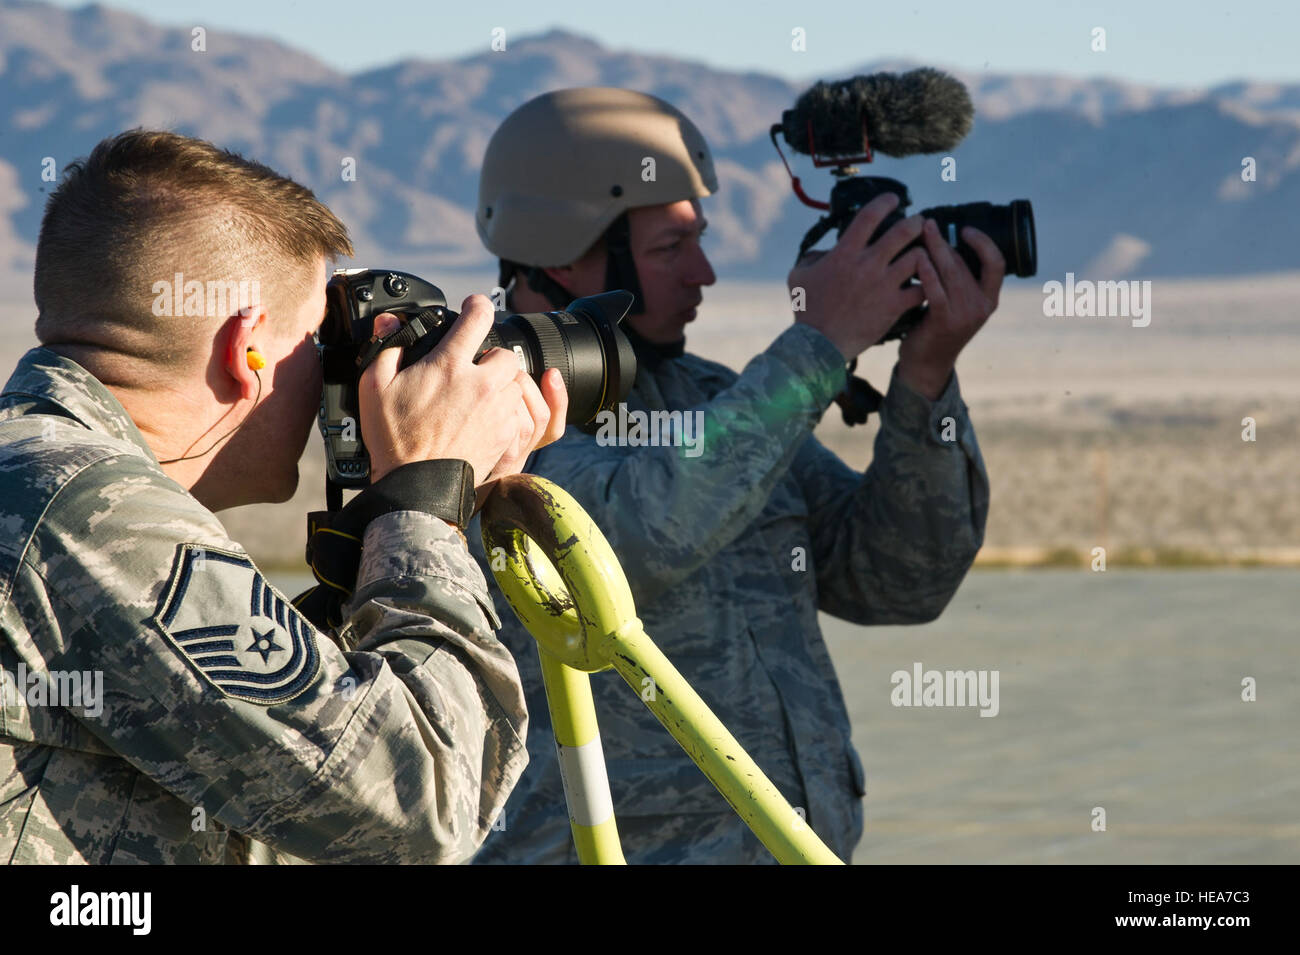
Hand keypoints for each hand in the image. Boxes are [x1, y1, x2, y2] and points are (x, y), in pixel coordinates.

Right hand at [358, 294, 567, 487]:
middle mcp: (481, 383)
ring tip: (479, 395)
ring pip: (516, 381)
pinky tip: (484, 418)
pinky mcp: (508, 432)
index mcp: (449, 366)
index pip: (478, 318)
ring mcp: (498, 409)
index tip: (473, 306)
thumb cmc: (395, 439)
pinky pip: (518, 410)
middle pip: (505, 353)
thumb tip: (391, 322)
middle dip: (492, 356)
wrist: (419, 486)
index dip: (476, 305)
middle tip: (474, 368)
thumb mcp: (374, 388)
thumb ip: (385, 348)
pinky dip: (506, 410)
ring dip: (501, 384)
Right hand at [787, 192, 929, 360]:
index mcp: (845, 252)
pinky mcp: (893, 306)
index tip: (894, 200)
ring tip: (923, 255)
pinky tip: (925, 284)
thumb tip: (823, 252)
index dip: (886, 202)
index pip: (870, 215)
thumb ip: (812, 257)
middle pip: (904, 231)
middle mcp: (867, 264)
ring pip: (918, 257)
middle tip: (918, 224)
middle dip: (915, 223)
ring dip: (923, 254)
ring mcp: (883, 285)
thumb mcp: (798, 276)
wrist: (818, 344)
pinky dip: (926, 285)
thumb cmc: (806, 310)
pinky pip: (921, 289)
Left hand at [897, 221, 1005, 398]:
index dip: (983, 242)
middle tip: (927, 223)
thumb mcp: (956, 301)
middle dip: (945, 241)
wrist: (926, 363)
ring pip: (951, 273)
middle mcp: (982, 305)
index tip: (965, 228)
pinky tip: (918, 258)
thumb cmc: (937, 326)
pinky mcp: (944, 322)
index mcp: (990, 298)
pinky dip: (927, 272)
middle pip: (966, 263)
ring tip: (920, 233)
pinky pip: (936, 291)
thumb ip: (957, 277)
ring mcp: (964, 315)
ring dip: (934, 250)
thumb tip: (942, 239)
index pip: (997, 263)